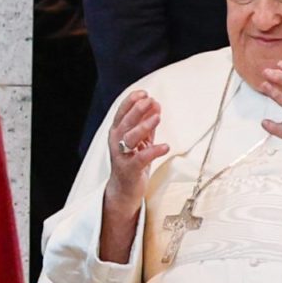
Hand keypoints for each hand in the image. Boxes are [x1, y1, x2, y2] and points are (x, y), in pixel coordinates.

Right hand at [103, 89, 168, 214]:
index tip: (144, 93)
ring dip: (144, 126)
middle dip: (137, 110)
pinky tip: (165, 146)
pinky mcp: (130, 169)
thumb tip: (155, 103)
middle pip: (125, 122)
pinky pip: (141, 158)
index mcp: (117, 132)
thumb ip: (146, 122)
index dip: (131, 101)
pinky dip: (153, 151)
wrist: (124, 189)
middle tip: (150, 100)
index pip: (121, 112)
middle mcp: (117, 142)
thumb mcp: (140, 139)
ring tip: (157, 118)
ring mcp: (122, 156)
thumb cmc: (132, 162)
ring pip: (130, 138)